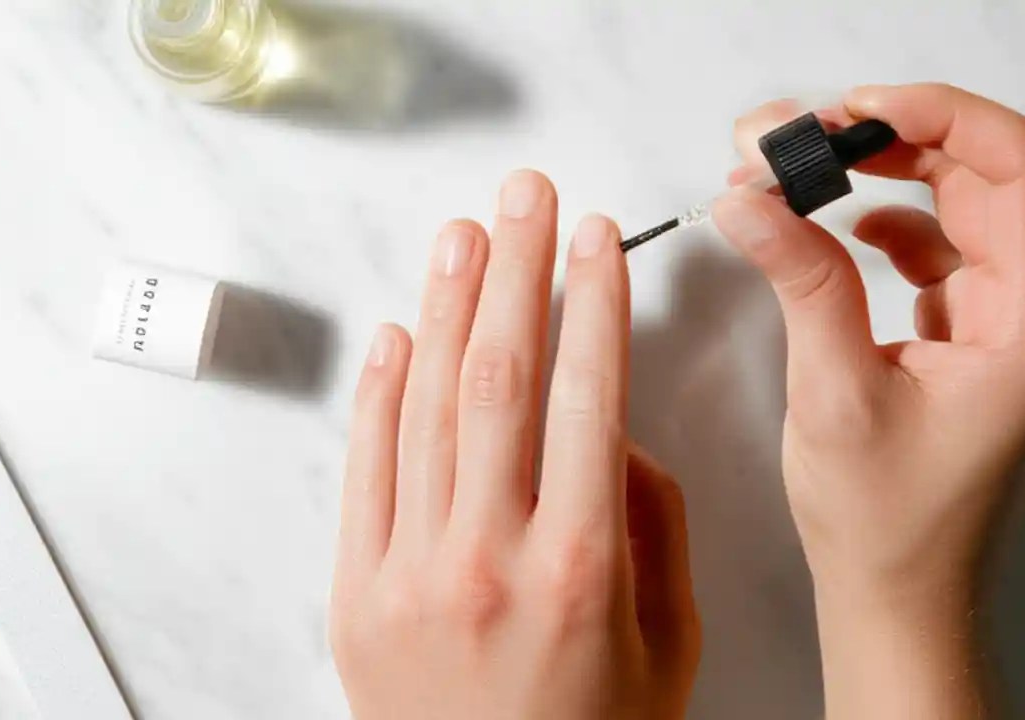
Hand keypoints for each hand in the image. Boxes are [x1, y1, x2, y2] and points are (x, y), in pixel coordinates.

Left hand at [330, 171, 699, 719]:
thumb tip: (615, 433)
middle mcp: (490, 557)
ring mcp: (411, 572)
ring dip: (445, 307)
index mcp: (582, 567)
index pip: (589, 396)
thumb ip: (651, 525)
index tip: (596, 239)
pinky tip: (398, 333)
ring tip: (462, 237)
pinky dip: (379, 393)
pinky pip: (365, 469)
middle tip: (524, 198)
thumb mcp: (668, 641)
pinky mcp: (356, 592)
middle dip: (516, 270)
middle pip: (501, 376)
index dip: (594, 302)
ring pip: (426, 405)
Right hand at [713, 1, 1024, 716]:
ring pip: (1012, 196)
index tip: (853, 111)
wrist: (903, 595)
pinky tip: (856, 216)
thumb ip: (800, 279)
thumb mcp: (834, 395)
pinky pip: (966, 241)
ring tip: (854, 136)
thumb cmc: (888, 525)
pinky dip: (915, 210)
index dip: (942, 115)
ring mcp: (1020, 323)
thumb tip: (754, 193)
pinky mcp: (981, 335)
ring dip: (941, 151)